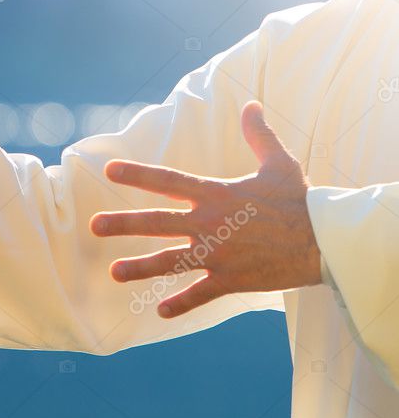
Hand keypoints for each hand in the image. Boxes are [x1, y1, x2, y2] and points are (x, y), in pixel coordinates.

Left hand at [90, 101, 321, 318]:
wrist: (324, 240)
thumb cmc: (300, 200)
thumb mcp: (279, 162)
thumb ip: (258, 135)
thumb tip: (252, 105)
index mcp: (215, 194)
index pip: (168, 181)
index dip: (137, 174)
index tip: (108, 171)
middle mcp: (209, 223)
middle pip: (157, 223)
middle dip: (123, 224)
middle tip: (94, 226)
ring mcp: (218, 253)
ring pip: (170, 261)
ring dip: (140, 268)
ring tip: (114, 273)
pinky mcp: (232, 279)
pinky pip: (200, 294)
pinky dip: (181, 304)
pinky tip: (160, 311)